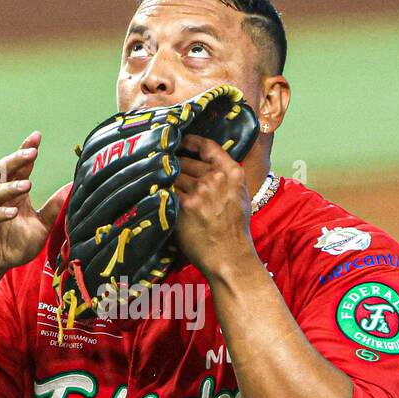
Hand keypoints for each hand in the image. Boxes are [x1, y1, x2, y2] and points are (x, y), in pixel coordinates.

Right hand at [0, 131, 68, 297]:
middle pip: (3, 172)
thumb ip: (53, 209)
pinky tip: (12, 212)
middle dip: (17, 160)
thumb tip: (72, 189)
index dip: (26, 151)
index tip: (37, 136)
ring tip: (28, 184)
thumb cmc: (13, 246)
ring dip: (10, 187)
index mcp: (11, 194)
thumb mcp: (41, 227)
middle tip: (32, 153)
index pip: (18, 167)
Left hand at [174, 135, 257, 280]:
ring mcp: (200, 190)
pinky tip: (158, 196)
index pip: (209, 146)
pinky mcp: (184, 204)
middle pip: (186, 161)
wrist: (229, 256)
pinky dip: (161, 193)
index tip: (181, 140)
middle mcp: (217, 178)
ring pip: (174, 176)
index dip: (191, 141)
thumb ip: (226, 177)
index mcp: (233, 173)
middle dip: (176, 168)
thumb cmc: (234, 230)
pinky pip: (166, 190)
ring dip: (168, 182)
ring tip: (164, 190)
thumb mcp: (240, 196)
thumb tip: (206, 164)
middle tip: (168, 174)